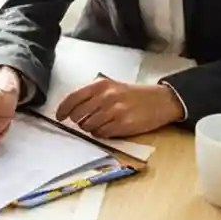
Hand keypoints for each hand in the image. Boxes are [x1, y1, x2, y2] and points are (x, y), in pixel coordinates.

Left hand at [54, 77, 183, 137]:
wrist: (160, 101)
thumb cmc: (134, 95)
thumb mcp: (112, 87)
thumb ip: (93, 95)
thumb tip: (71, 109)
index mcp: (101, 85)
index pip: (73, 98)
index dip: (63, 109)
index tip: (60, 117)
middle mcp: (106, 97)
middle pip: (78, 115)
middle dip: (78, 121)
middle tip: (84, 121)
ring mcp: (115, 111)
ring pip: (88, 126)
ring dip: (90, 128)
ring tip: (101, 123)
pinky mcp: (123, 124)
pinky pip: (101, 134)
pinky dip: (101, 133)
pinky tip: (109, 128)